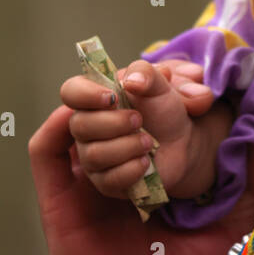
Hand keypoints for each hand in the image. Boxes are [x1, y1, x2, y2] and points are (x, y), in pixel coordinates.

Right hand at [29, 102, 253, 254]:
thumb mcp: (232, 226)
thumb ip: (251, 183)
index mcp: (157, 161)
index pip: (154, 100)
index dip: (172, 81)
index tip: (197, 87)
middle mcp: (120, 161)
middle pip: (114, 97)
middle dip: (139, 87)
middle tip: (162, 103)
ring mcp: (87, 177)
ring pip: (78, 115)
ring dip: (105, 112)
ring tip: (137, 132)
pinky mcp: (60, 198)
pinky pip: (46, 151)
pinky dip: (59, 127)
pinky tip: (90, 132)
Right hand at [60, 58, 215, 200]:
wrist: (182, 140)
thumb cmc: (164, 108)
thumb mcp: (161, 84)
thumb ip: (147, 73)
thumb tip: (132, 81)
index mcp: (95, 98)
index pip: (70, 91)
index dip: (85, 94)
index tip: (113, 97)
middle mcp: (87, 127)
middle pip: (80, 126)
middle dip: (115, 123)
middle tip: (140, 120)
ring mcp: (92, 156)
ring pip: (95, 155)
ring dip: (128, 145)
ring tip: (148, 141)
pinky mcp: (105, 182)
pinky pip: (109, 180)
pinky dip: (132, 168)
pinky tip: (145, 161)